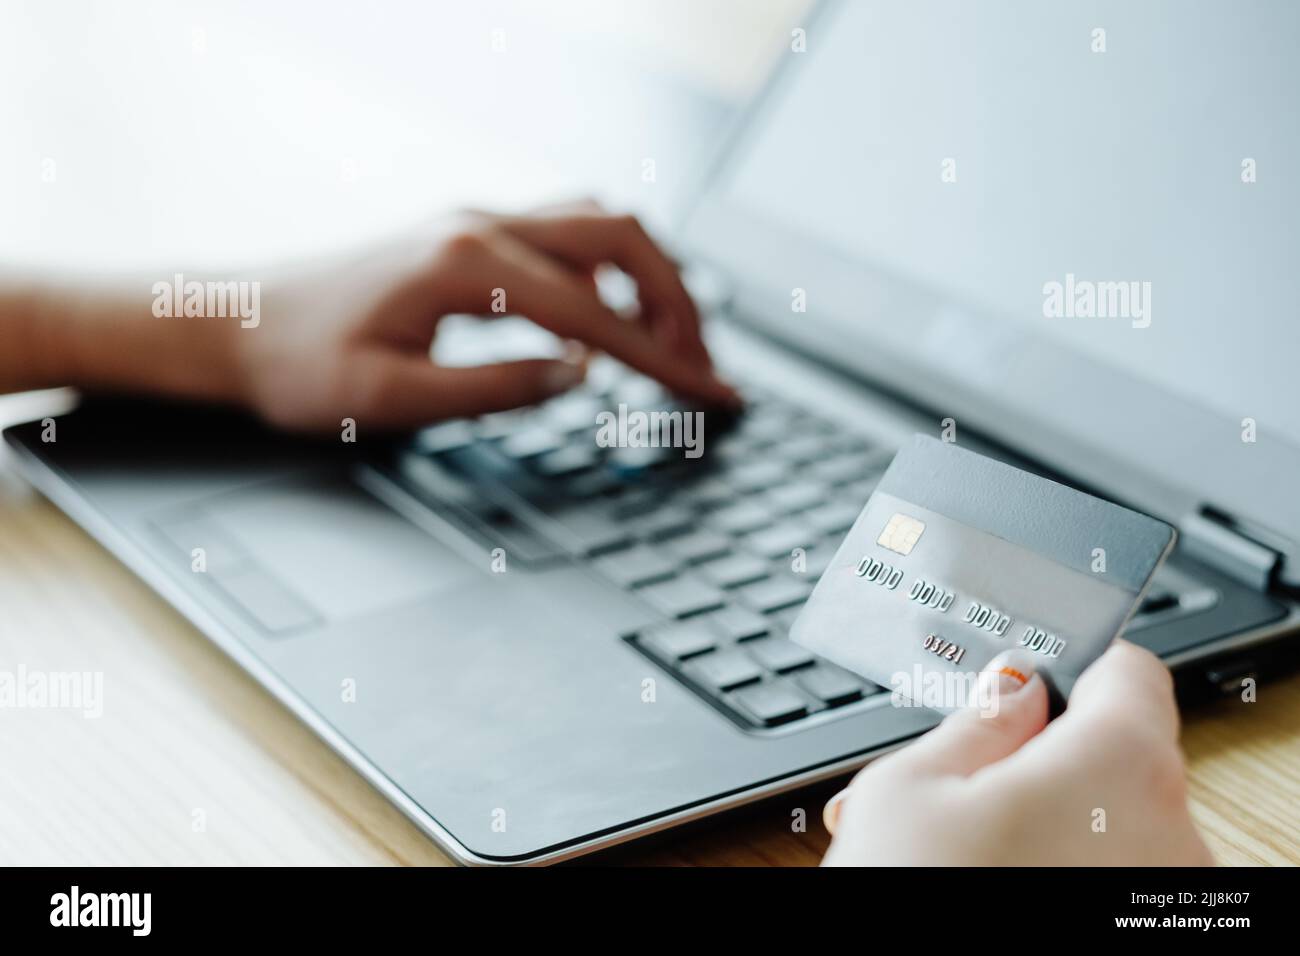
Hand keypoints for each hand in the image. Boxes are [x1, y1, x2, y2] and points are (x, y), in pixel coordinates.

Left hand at [238, 204, 738, 429]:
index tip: (712, 393)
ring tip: (668, 343)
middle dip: (677, 300)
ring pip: (599, 223)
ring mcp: (477, 221)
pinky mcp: (471, 234)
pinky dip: (607, 274)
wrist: (238, 322)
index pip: (597, 316)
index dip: (664, 360)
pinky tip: (603, 324)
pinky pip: (565, 235)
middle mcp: (480, 227)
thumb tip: (578, 378)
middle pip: (620, 236)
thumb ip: (493, 390)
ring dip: (649, 275)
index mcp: (466, 268)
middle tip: (701, 365)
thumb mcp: (391, 401)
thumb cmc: (301, 367)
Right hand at [821, 641, 1213, 865]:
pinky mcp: (1151, 941)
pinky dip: (1053, 872)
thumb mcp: (908, 788)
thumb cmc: (913, 901)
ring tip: (945, 851)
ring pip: (1105, 827)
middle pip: (1113, 757)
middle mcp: (1171, 834)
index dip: (1066, 666)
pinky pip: (1109, 879)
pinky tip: (977, 886)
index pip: (1127, 671)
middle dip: (1032, 760)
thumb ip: (977, 722)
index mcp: (1119, 765)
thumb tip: (1013, 689)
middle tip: (948, 783)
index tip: (1021, 683)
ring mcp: (1167, 901)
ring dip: (1036, 824)